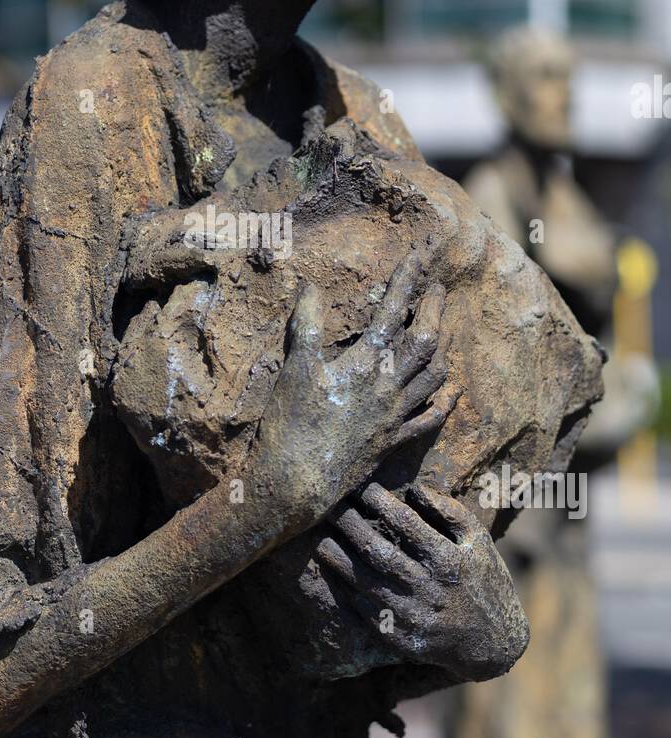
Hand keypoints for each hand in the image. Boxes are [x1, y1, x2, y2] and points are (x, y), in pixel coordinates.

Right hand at [248, 251, 456, 538]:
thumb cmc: (290, 425)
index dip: (409, 278)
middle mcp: (388, 388)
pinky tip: (448, 392)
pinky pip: (429, 419)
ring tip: (440, 331)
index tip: (423, 252)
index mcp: (365, 364)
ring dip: (441, 349)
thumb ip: (306, 325)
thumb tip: (311, 286)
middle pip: (427, 340)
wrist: (295, 485)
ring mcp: (394, 417)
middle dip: (436, 310)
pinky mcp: (392, 443)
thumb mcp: (294, 369)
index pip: (393, 310)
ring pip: (434, 377)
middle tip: (439, 289)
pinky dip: (443, 401)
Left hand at [316, 482, 529, 680]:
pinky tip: (332, 572)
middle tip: (331, 507)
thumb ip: (450, 512)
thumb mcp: (478, 541)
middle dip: (351, 525)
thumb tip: (415, 489)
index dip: (380, 502)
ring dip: (339, 558)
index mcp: (448, 561)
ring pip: (365, 583)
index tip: (361, 487)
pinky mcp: (402, 638)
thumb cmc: (484, 579)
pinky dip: (345, 590)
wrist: (492, 642)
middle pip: (379, 552)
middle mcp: (429, 589)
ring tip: (319, 538)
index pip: (406, 524)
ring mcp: (414, 616)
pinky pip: (365, 611)